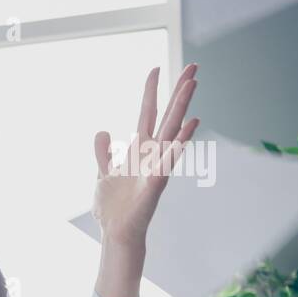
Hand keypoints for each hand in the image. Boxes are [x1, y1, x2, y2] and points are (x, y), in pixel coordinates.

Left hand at [92, 63, 200, 247]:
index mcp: (139, 149)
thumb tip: (103, 131)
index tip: (155, 68)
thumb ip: (103, 152)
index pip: (148, 113)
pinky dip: (181, 140)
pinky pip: (171, 157)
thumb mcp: (104, 172)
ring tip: (193, 83)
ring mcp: (157, 165)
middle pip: (168, 115)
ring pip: (173, 130)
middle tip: (194, 65)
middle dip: (179, 91)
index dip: (151, 92)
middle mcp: (152, 153)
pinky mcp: (157, 181)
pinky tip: (192, 123)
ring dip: (183, 106)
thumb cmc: (114, 205)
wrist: (115, 231)